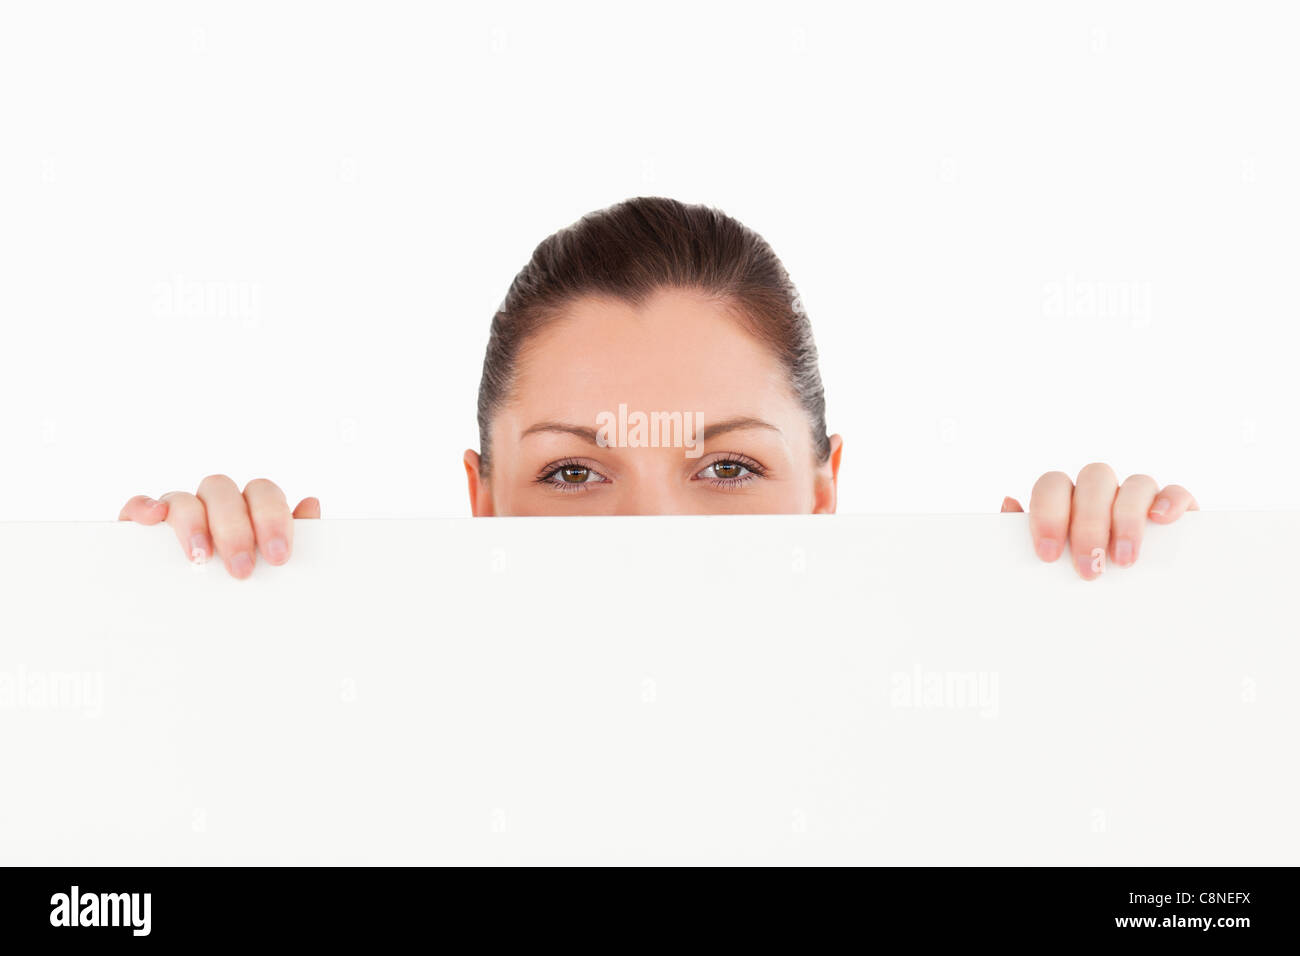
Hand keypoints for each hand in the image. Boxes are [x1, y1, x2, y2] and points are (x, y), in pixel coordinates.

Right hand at [118, 475, 319, 578]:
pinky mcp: (141, 528)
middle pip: (223, 491)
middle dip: (235, 529)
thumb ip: (287, 539)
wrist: (195, 635)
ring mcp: (178, 514)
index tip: (278, 555)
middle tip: (242, 569)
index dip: (272, 518)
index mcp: (248, 510)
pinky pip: (139, 506)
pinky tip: (154, 520)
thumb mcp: (270, 573)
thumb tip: (311, 504)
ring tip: (201, 558)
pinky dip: (145, 507)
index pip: (262, 493)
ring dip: (194, 524)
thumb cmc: (242, 597)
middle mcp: (214, 506)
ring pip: (185, 499)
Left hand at [1001, 463, 1196, 580]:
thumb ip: (1025, 538)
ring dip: (1127, 519)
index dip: (1049, 514)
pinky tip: (1160, 520)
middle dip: (1089, 524)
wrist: (1127, 612)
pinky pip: (1176, 492)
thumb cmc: (1077, 579)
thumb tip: (1009, 505)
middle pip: (1094, 480)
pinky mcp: (1174, 510)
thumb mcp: (1048, 567)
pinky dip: (1169, 501)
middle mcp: (1102, 492)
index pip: (1052, 485)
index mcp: (1067, 499)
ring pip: (1136, 484)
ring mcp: (1139, 497)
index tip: (1048, 555)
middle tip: (1088, 569)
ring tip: (1124, 561)